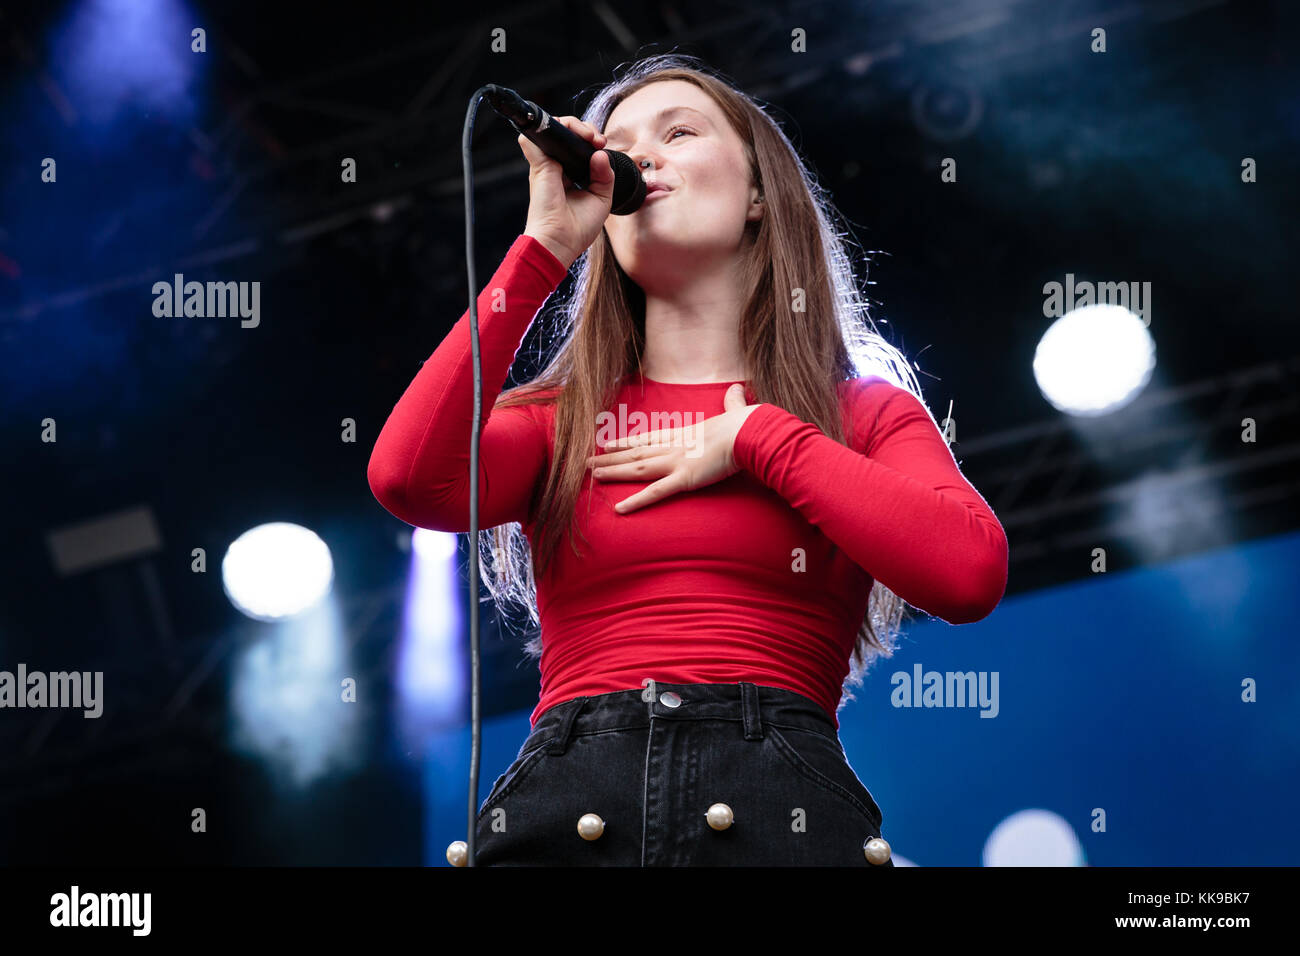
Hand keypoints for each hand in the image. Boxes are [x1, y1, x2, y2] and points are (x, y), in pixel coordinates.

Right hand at [519, 115, 615, 269]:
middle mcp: (555, 168)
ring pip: (553, 129)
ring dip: (571, 124)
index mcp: (569, 176)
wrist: (561, 242)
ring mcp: (545, 166)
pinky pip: (533, 138)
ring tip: (589, 136)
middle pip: (566, 135)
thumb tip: (601, 153)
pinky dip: (548, 127)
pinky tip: (568, 133)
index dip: (591, 141)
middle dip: (585, 129)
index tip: (603, 146)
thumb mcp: (601, 198)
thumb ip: (605, 175)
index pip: (578, 149)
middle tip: (598, 140)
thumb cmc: (578, 228)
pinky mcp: (539, 166)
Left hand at [585, 383, 763, 514]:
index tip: (608, 443)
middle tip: (586, 461)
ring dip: (612, 472)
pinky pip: (655, 493)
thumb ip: (732, 401)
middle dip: (609, 457)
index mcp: (684, 432)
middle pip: (634, 453)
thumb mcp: (736, 409)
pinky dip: (636, 502)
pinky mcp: (684, 479)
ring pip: (636, 469)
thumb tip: (738, 389)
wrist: (749, 433)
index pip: (648, 437)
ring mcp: (676, 462)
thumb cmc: (746, 424)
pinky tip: (619, 509)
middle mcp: (673, 446)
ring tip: (591, 476)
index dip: (626, 441)